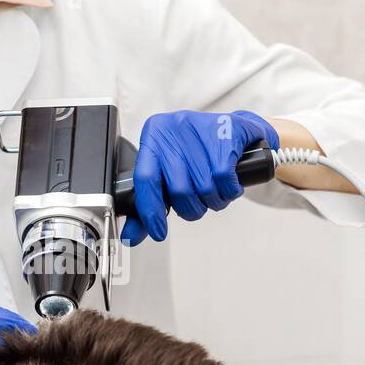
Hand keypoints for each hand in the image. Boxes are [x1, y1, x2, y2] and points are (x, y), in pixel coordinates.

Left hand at [120, 109, 279, 244]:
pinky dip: (229, 192)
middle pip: (179, 189)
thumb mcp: (166, 171)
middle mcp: (174, 129)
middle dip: (191, 208)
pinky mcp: (228, 133)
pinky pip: (225, 179)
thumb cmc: (194, 153)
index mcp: (153, 137)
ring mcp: (202, 130)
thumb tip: (132, 236)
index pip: (145, 178)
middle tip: (197, 206)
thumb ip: (148, 204)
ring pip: (205, 187)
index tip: (158, 231)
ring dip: (213, 202)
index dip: (151, 210)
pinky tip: (228, 186)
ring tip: (215, 194)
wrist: (233, 129)